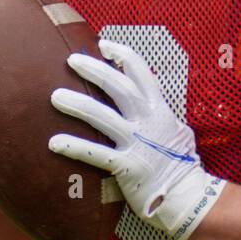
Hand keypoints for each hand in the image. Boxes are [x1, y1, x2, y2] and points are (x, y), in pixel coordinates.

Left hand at [48, 38, 224, 239]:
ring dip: (78, 105)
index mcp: (159, 110)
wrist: (187, 195)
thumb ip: (161, 114)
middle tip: (72, 60)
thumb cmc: (180, 163)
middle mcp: (148, 122)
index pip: (142, 73)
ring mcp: (137, 143)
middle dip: (96, 70)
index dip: (122, 56)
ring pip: (103, 117)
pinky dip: (74, 147)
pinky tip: (54, 142)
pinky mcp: (126, 166)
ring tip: (55, 96)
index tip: (103, 44)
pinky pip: (96, 154)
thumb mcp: (177, 130)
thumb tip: (150, 99)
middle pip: (119, 88)